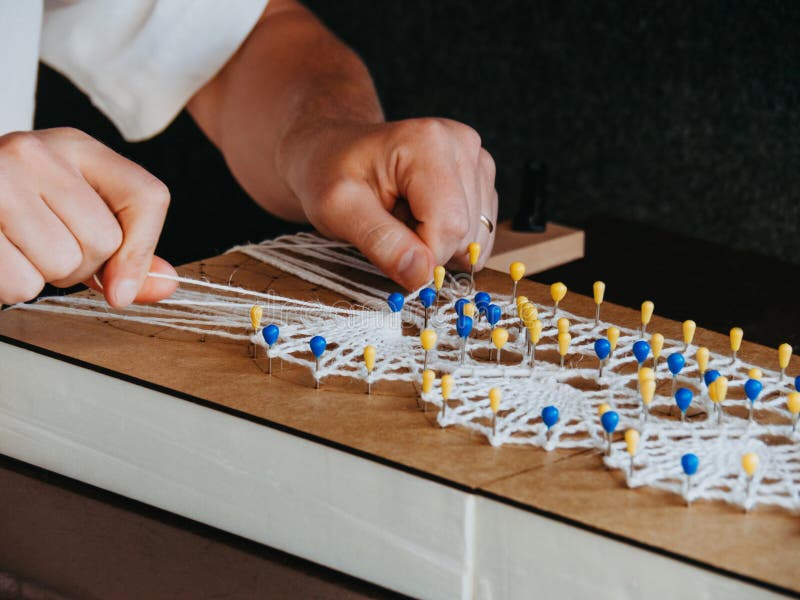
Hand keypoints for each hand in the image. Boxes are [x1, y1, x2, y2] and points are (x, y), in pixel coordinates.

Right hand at [0, 128, 177, 305]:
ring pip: (61, 264)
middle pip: (103, 241)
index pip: (146, 196)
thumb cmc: (14, 208)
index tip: (119, 288)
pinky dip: (9, 287)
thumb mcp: (75, 213)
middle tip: (43, 250)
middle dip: (78, 267)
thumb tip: (167, 286)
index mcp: (76, 147)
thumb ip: (128, 252)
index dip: (142, 252)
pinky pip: (19, 283)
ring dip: (41, 277)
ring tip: (17, 250)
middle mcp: (35, 152)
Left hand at [279, 117, 497, 289]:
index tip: (389, 250)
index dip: (422, 256)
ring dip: (438, 243)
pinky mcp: (481, 176)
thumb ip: (380, 242)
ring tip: (403, 216)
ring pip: (477, 235)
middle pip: (466, 231)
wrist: (332, 151)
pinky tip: (420, 216)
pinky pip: (480, 231)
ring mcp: (476, 158)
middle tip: (390, 224)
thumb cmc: (330, 175)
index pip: (450, 226)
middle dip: (428, 247)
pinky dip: (449, 237)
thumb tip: (421, 274)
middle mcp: (462, 144)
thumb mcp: (337, 210)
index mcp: (429, 142)